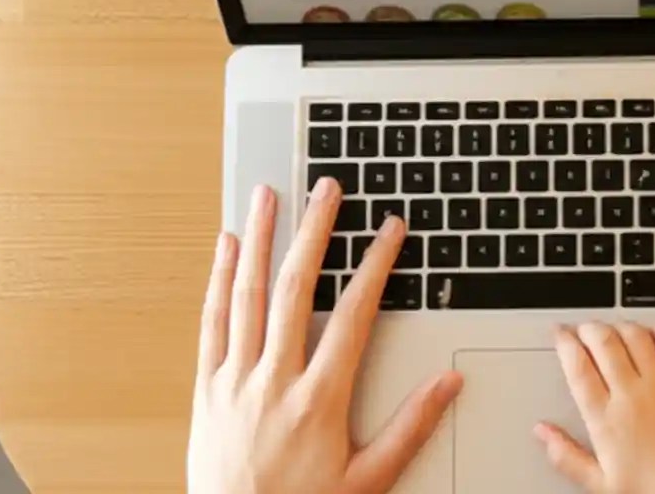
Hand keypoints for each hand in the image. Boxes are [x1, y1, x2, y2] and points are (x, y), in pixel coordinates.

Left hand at [188, 180, 462, 493]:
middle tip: (327, 189)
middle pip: (294, 288)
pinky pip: (211, 322)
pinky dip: (217, 280)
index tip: (390, 231)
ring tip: (267, 197)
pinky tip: (225, 247)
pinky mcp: (205, 388)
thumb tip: (448, 384)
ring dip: (258, 240)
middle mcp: (273, 380)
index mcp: (318, 400)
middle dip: (314, 232)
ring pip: (246, 295)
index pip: (353, 315)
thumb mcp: (368, 481)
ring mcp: (234, 380)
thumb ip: (410, 428)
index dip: (375, 265)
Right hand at [536, 323, 654, 493]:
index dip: (564, 343)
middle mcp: (631, 396)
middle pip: (603, 341)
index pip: (577, 367)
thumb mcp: (599, 482)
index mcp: (606, 419)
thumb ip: (566, 455)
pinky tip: (650, 334)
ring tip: (612, 330)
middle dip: (587, 327)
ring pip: (634, 335)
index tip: (559, 334)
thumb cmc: (653, 489)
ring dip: (619, 325)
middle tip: (582, 329)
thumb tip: (542, 432)